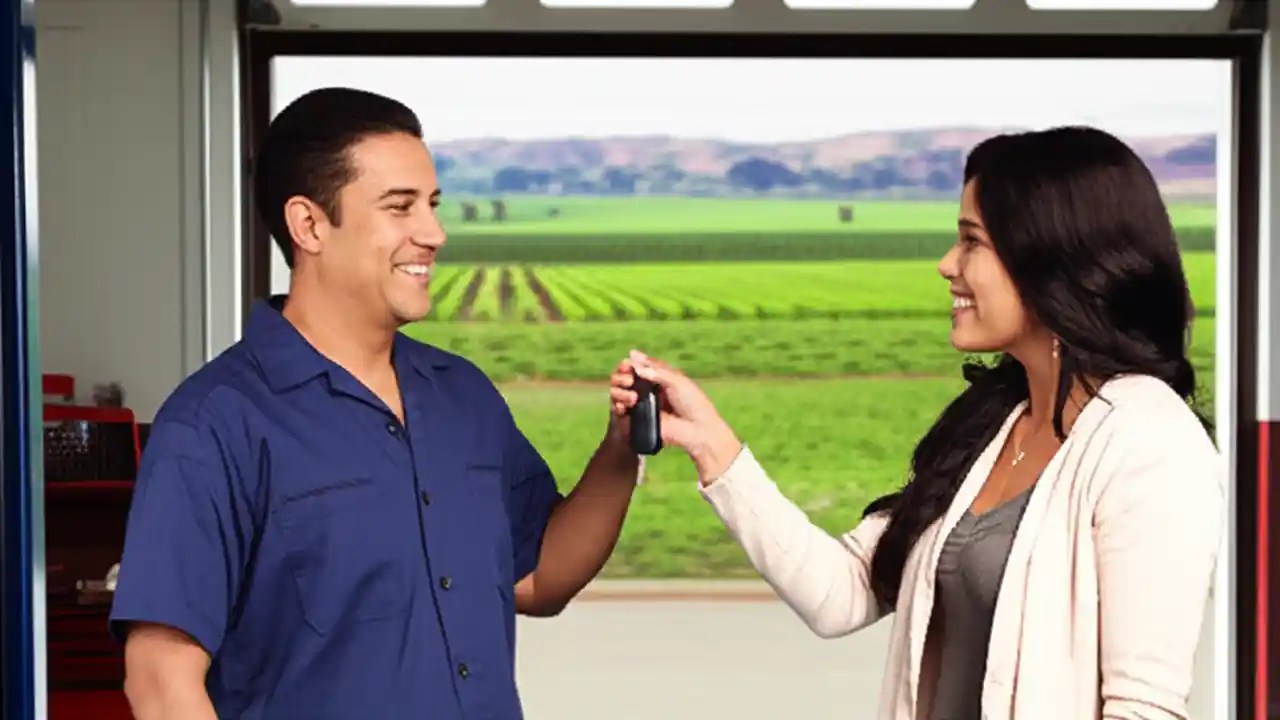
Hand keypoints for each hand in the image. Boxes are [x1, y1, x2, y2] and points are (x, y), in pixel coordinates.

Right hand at [609, 350, 742, 483]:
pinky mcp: (637, 420)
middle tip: (629, 381)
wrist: (696, 430)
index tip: (626, 365)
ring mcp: (641, 405)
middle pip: (624, 378)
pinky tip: (626, 406)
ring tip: (632, 397)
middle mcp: (648, 390)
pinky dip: (617, 405)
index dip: (629, 364)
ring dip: (619, 391)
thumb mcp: (675, 380)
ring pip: (618, 392)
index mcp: (659, 377)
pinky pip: (619, 410)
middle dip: (620, 376)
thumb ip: (654, 369)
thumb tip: (631, 355)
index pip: (637, 366)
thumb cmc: (692, 403)